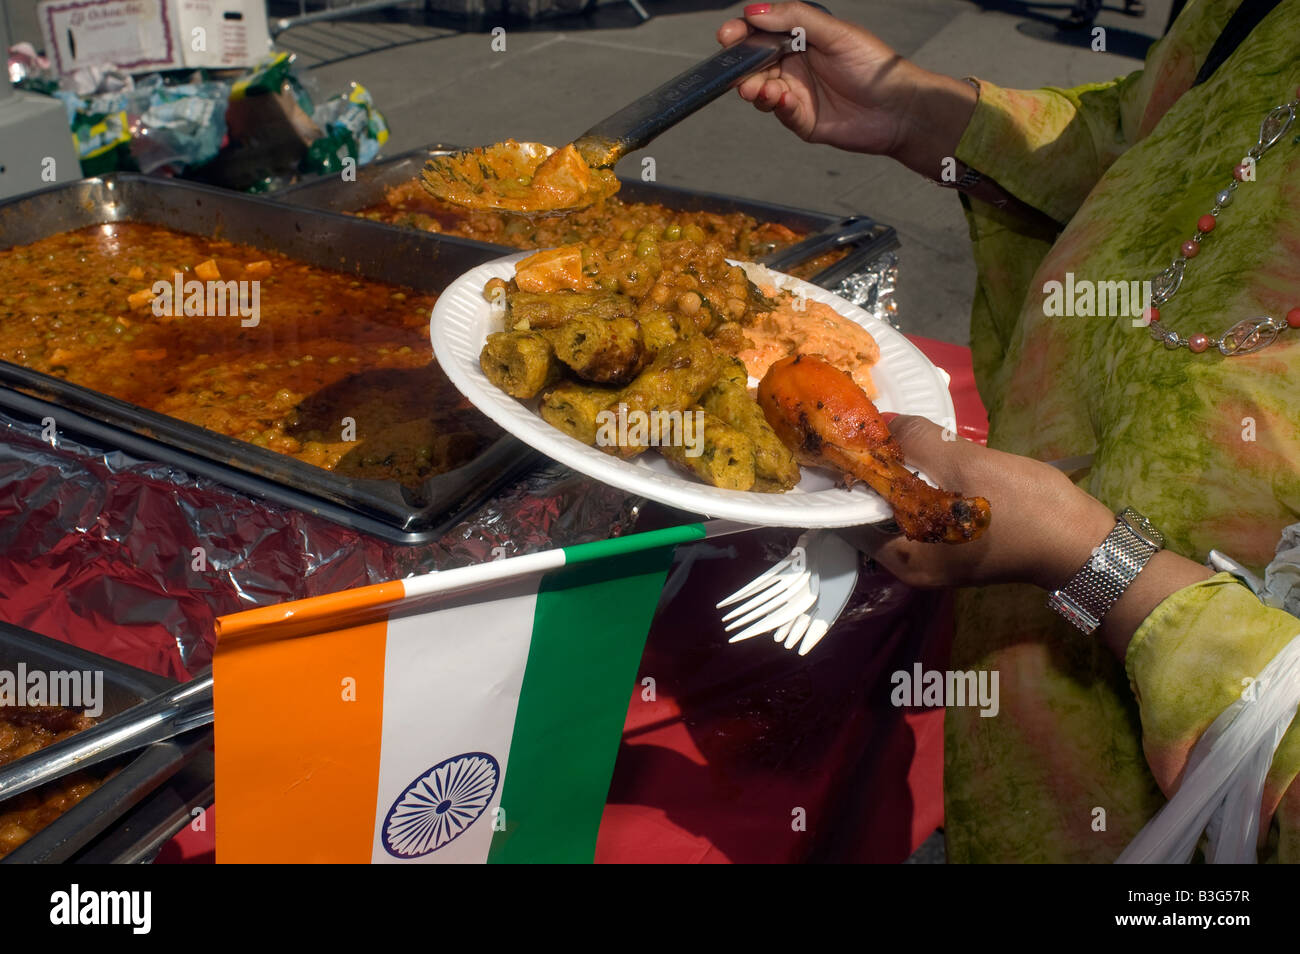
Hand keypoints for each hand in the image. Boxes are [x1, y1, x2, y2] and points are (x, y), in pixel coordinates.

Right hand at [716, 2, 977, 176]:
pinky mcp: (802, 120)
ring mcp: (797, 94)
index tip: (727, 36)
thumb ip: (794, 18)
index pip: (762, 33)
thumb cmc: (874, 66)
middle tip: (739, 73)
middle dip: (743, 68)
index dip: (742, 34)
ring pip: (762, 91)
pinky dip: (777, 106)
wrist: (897, 108)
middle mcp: (796, 66)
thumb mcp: (835, 32)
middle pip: (756, 65)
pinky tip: (784, 100)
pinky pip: (780, 112)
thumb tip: (755, 11)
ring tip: (763, 89)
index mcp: (801, 40)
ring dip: (757, 89)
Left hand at [840, 416, 1114, 590]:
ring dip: (896, 478)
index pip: (849, 516)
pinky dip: (917, 490)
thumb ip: (916, 441)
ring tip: (894, 439)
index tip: (844, 438)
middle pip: (871, 514)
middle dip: (871, 473)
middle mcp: (908, 567)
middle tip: (868, 431)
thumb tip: (884, 423)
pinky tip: (923, 461)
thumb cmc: (1022, 507)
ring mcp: (931, 561)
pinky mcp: (951, 550)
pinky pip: (920, 516)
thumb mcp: (964, 464)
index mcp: (903, 557)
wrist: (1080, 540)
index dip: (845, 475)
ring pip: (897, 512)